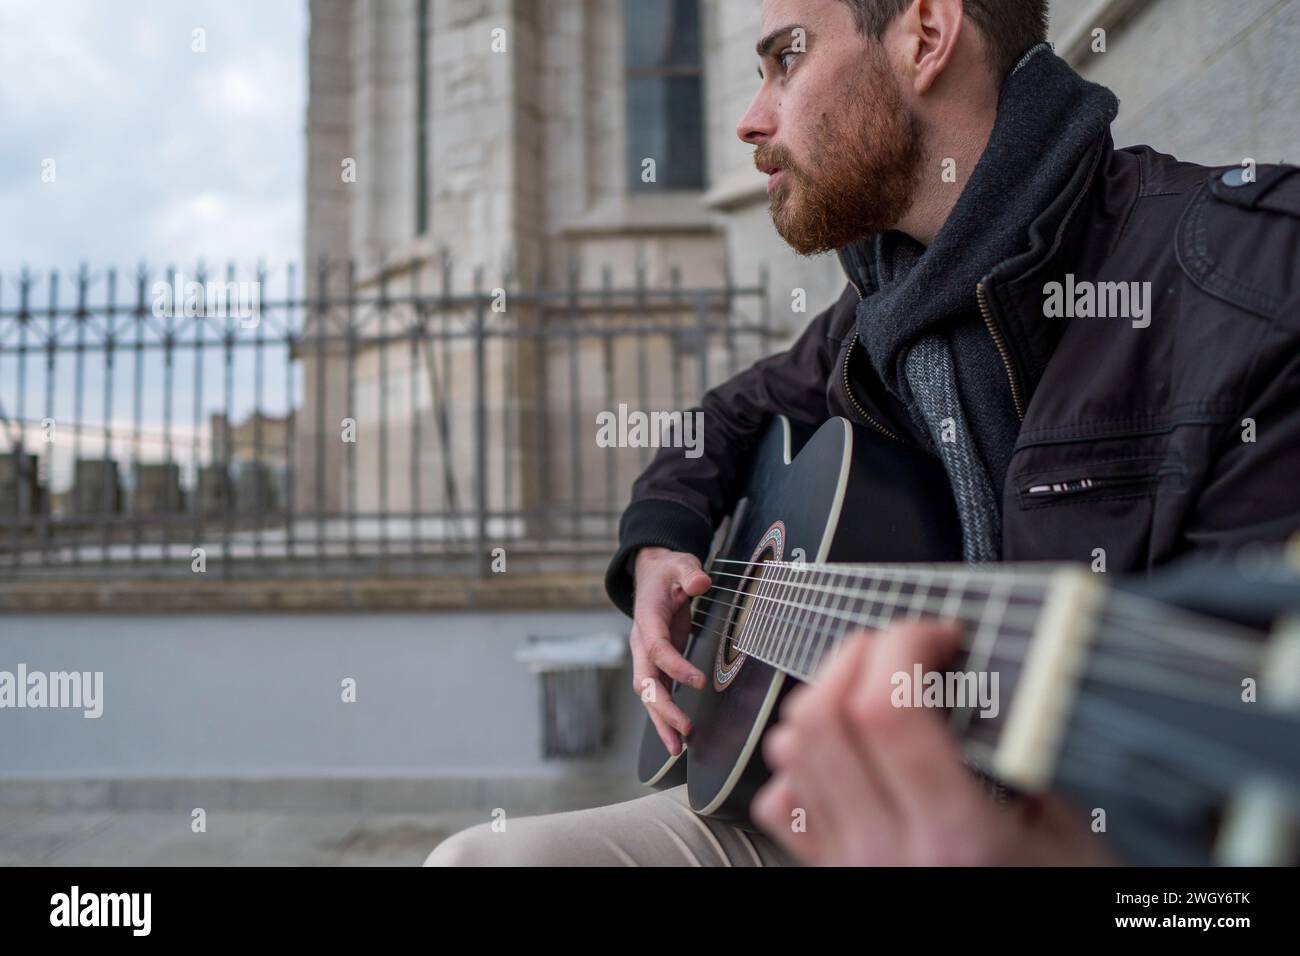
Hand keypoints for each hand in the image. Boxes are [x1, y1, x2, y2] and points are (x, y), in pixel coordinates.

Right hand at [630, 547, 711, 755]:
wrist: (650, 575)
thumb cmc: (667, 571)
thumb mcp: (680, 563)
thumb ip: (690, 572)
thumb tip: (700, 583)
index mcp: (647, 620)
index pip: (657, 649)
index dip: (675, 666)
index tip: (698, 681)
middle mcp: (641, 643)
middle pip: (645, 681)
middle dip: (662, 708)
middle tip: (685, 730)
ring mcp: (646, 656)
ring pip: (647, 694)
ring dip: (661, 721)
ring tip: (678, 748)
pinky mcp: (655, 663)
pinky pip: (657, 693)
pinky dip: (664, 716)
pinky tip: (678, 736)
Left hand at [751, 620, 1117, 865]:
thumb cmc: (1060, 903)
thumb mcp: (1070, 837)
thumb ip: (1022, 761)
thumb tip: (982, 685)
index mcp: (957, 838)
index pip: (888, 708)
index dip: (905, 644)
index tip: (940, 634)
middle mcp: (888, 852)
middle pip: (823, 717)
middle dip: (857, 653)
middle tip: (901, 646)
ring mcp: (850, 866)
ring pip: (791, 750)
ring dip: (825, 696)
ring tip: (873, 687)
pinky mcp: (831, 875)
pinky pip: (782, 803)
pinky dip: (799, 761)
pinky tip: (844, 753)